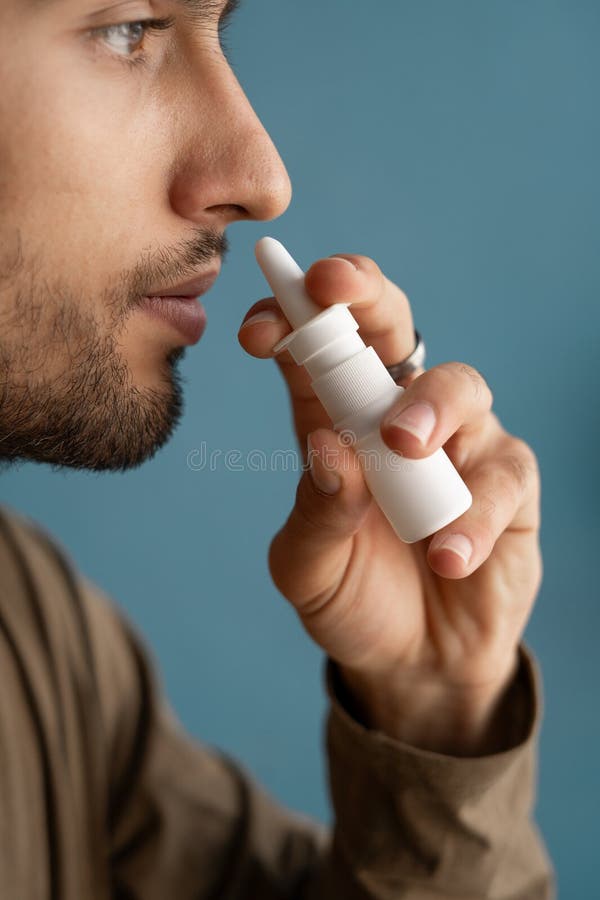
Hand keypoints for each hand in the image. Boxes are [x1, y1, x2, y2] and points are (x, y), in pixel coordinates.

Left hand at [238, 254, 541, 754]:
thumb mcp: (309, 567)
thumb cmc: (353, 598)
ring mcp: (459, 445)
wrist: (415, 664)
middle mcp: (397, 417)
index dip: (289, 321)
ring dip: (429, 403)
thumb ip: (316, 512)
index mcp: (334, 422)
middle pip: (391, 328)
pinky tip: (445, 558)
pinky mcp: (507, 485)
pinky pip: (501, 473)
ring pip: (460, 384)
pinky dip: (473, 513)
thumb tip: (329, 448)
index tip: (260, 329)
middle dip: (366, 296)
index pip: (312, 349)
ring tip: (404, 447)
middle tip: (337, 290)